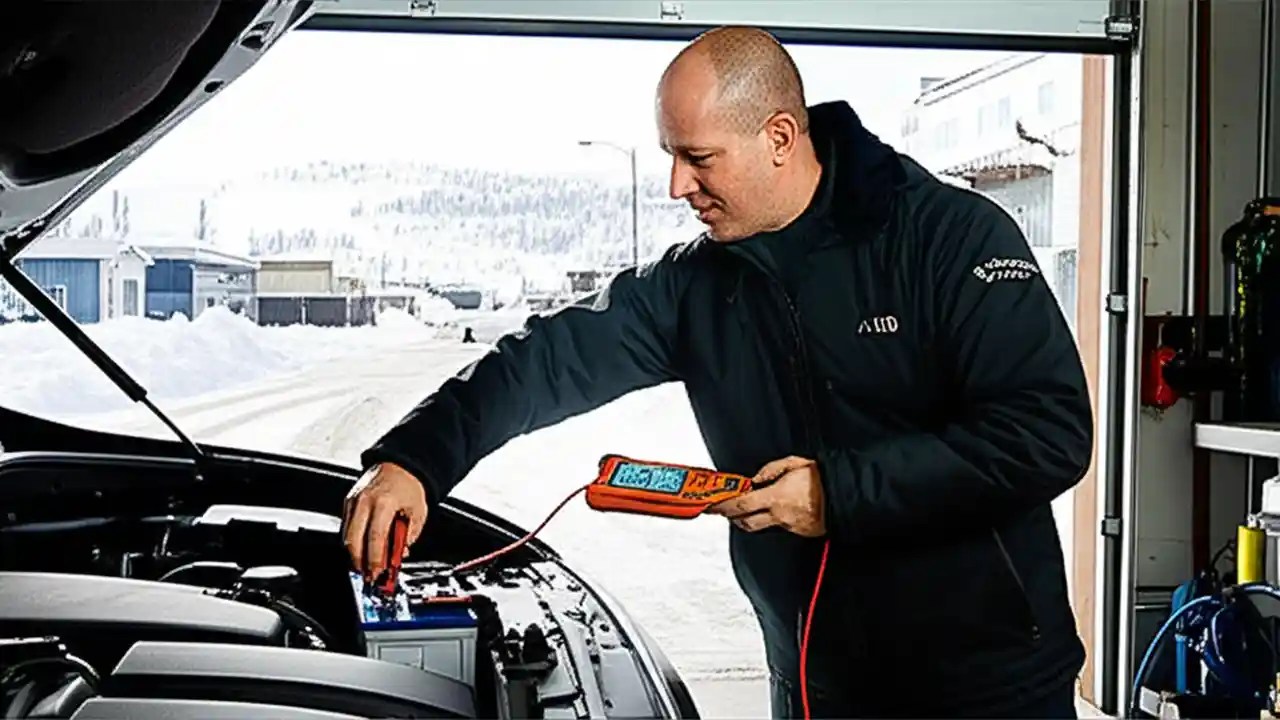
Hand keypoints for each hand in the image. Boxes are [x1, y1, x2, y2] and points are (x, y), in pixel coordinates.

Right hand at [341, 462, 427, 580]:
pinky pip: (345, 526)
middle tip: (367, 575)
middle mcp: (365, 501)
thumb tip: (399, 556)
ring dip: (354, 554)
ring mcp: (354, 500)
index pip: (375, 538)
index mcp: (384, 503)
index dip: (375, 559)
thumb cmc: (410, 487)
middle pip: (353, 540)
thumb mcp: (418, 513)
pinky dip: (351, 541)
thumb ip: (409, 536)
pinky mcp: (348, 501)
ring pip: (346, 535)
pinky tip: (360, 549)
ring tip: (364, 566)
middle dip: (359, 562)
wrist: (400, 465)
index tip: (377, 572)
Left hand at [708, 456, 826, 536]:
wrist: (848, 495)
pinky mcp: (801, 533)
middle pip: (746, 523)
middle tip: (726, 507)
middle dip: (733, 516)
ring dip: (754, 518)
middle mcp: (780, 516)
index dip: (722, 507)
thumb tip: (754, 480)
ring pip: (763, 526)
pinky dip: (777, 518)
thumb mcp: (794, 463)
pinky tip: (784, 508)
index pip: (740, 506)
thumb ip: (770, 471)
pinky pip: (782, 526)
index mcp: (776, 497)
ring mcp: (790, 526)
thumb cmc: (823, 477)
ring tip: (754, 506)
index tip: (710, 505)